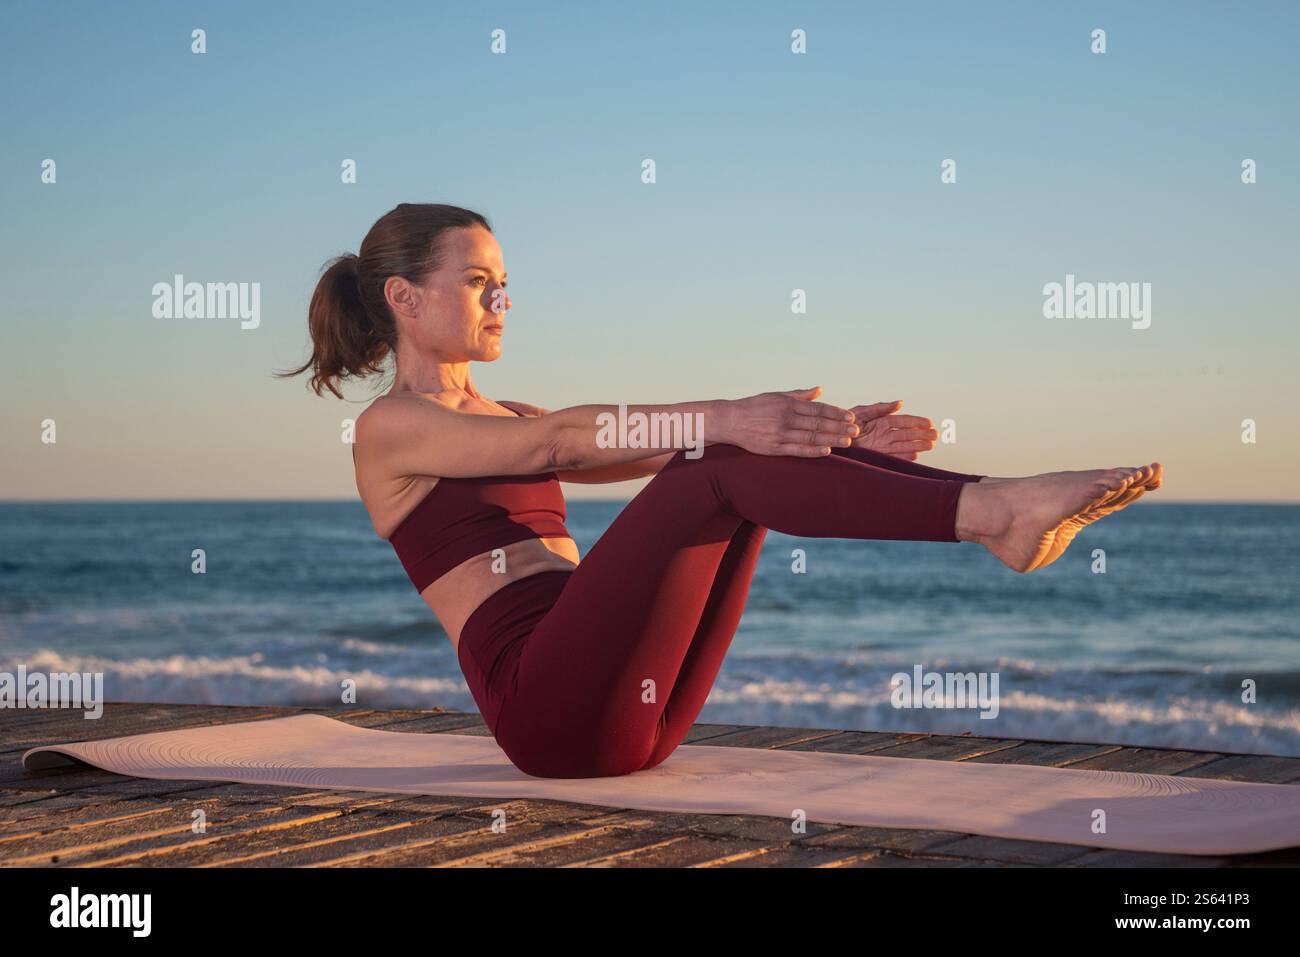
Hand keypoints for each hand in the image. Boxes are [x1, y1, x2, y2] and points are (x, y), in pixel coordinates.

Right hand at [719, 386, 857, 456]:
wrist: (730, 420)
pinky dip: (814, 451)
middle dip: (839, 427)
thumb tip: (820, 390)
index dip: (836, 413)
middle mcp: (786, 418)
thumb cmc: (755, 407)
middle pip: (818, 423)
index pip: (818, 409)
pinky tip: (828, 451)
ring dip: (832, 439)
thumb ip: (800, 395)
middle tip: (856, 430)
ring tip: (848, 442)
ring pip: (811, 437)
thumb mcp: (777, 395)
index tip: (850, 417)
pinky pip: (798, 450)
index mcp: (788, 404)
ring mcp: (780, 433)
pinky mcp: (774, 448)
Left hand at [847, 400, 936, 460]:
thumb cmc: (845, 422)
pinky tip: (915, 456)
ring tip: (931, 445)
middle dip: (922, 434)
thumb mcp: (862, 411)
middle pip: (908, 434)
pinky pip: (893, 457)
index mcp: (883, 421)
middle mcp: (885, 433)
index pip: (904, 421)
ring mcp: (882, 445)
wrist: (833, 437)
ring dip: (917, 445)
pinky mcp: (877, 456)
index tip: (930, 422)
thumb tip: (900, 403)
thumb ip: (881, 408)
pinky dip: (904, 457)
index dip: (917, 421)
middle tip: (936, 435)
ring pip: (904, 445)